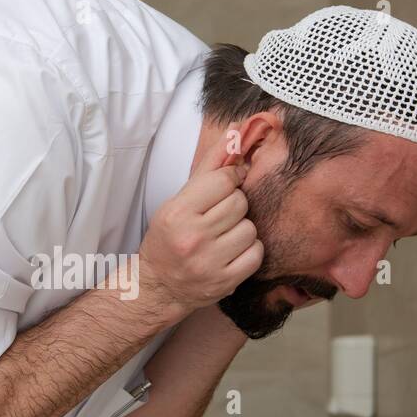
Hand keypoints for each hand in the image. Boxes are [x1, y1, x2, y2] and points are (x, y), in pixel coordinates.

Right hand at [137, 164, 263, 318]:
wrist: (159, 285)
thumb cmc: (170, 238)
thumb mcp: (180, 199)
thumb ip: (210, 166)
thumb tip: (235, 131)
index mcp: (178, 213)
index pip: (223, 180)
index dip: (231, 179)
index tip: (227, 185)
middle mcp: (193, 238)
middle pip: (240, 203)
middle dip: (235, 206)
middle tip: (219, 217)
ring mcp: (209, 262)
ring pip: (251, 228)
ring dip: (242, 230)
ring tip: (224, 237)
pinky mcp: (225, 282)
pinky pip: (256, 253)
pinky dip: (249, 251)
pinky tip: (232, 253)